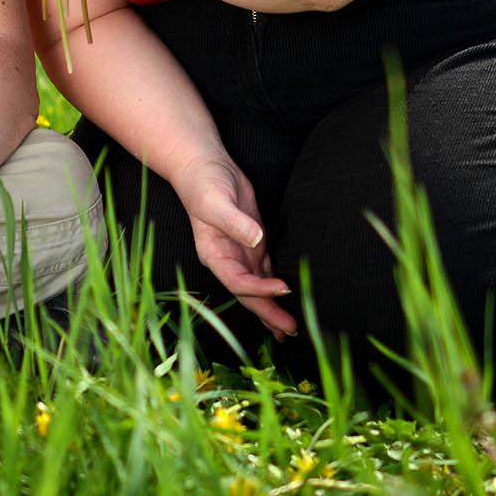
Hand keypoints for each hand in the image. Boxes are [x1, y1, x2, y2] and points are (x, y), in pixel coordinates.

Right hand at [171, 154, 296, 339]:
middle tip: (291, 329)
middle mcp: (227, 259)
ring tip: (289, 328)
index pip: (238, 281)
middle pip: (249, 293)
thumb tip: (257, 239)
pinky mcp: (252, 243)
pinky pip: (265, 270)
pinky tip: (285, 298)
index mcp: (214, 255)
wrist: (204, 166)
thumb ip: (235, 222)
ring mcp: (240, 253)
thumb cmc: (204, 184)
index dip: (260, 290)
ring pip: (258, 287)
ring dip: (272, 306)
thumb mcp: (215, 202)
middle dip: (269, 312)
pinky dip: (275, 286)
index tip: (283, 288)